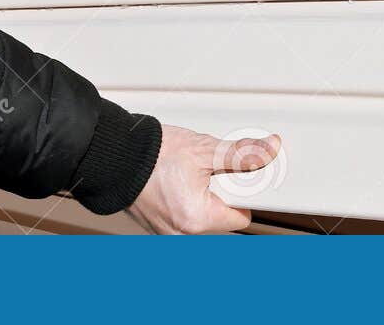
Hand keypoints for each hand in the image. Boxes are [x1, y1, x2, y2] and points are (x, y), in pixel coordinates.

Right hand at [125, 125, 281, 233]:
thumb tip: (268, 149)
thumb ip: (241, 153)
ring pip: (203, 217)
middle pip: (222, 218)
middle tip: (209, 170)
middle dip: (221, 193)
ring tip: (191, 175)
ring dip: (203, 197)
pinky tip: (178, 182)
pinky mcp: (158, 226)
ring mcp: (168, 233)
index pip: (241, 216)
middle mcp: (183, 234)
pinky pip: (183, 217)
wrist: (115, 154)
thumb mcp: (204, 149)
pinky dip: (186, 201)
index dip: (243, 193)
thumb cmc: (152, 155)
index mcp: (198, 220)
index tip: (238, 176)